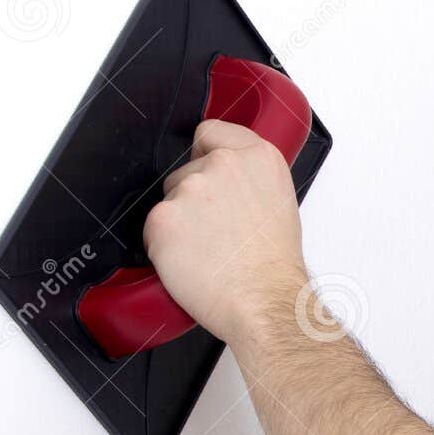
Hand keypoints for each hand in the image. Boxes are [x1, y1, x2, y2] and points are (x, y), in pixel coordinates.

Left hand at [144, 119, 307, 346]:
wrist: (266, 302)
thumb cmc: (276, 267)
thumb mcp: (279, 206)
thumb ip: (251, 182)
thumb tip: (230, 186)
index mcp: (258, 158)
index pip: (210, 132)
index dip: (205, 155)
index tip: (209, 173)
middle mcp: (223, 164)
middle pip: (186, 170)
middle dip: (194, 198)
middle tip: (217, 232)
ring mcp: (190, 189)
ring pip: (170, 201)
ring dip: (180, 224)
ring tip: (209, 252)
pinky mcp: (162, 218)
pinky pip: (154, 229)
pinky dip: (166, 247)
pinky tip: (192, 262)